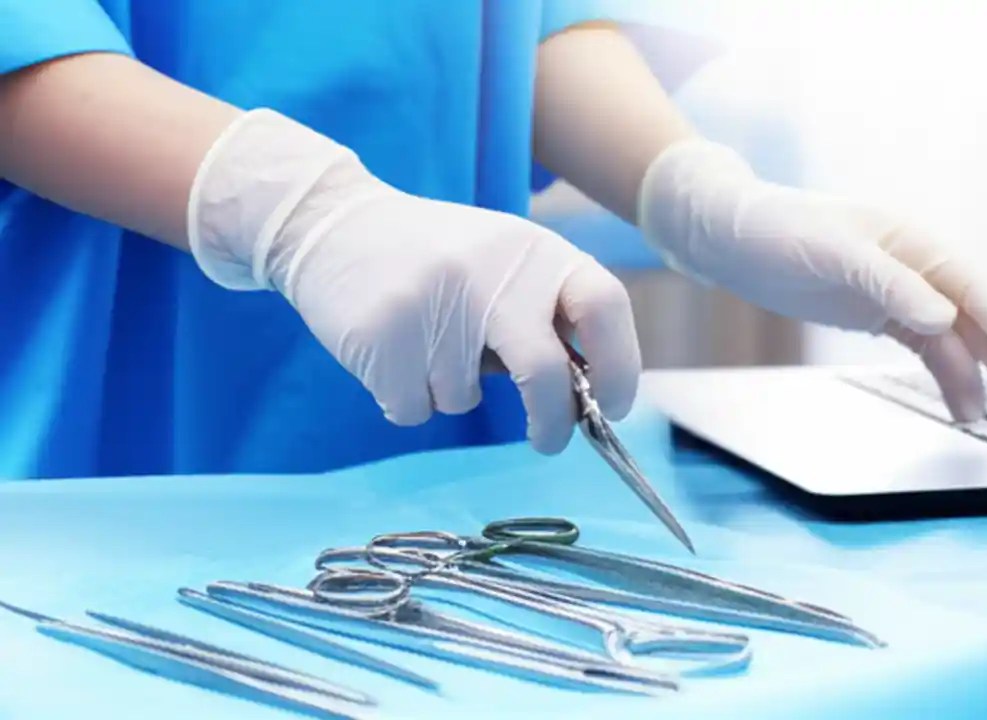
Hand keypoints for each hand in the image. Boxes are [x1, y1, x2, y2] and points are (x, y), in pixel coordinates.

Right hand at [188, 110, 640, 452]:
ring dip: (449, 389)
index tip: (613, 406)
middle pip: (544, 373)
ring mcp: (434, 304)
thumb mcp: (501, 262)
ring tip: (422, 338)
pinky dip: (406, 397)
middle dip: (552, 421)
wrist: (331, 224)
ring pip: (465, 399)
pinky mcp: (383, 337)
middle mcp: (489, 273)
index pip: (603, 305)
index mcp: (533, 250)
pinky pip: (415, 409)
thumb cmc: (435, 258)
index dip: (621, 364)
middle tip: (547, 440)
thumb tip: (585, 396)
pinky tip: (390, 350)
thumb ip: (543, 314)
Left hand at [638, 140, 986, 420]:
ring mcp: (896, 290)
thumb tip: (943, 316)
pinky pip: (923, 346)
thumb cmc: (778, 232)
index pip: (971, 286)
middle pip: (971, 312)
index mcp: (911, 241)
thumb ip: (888, 284)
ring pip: (949, 335)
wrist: (728, 236)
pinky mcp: (876, 311)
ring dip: (971, 371)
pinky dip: (942, 373)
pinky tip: (958, 402)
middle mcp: (913, 265)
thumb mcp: (832, 253)